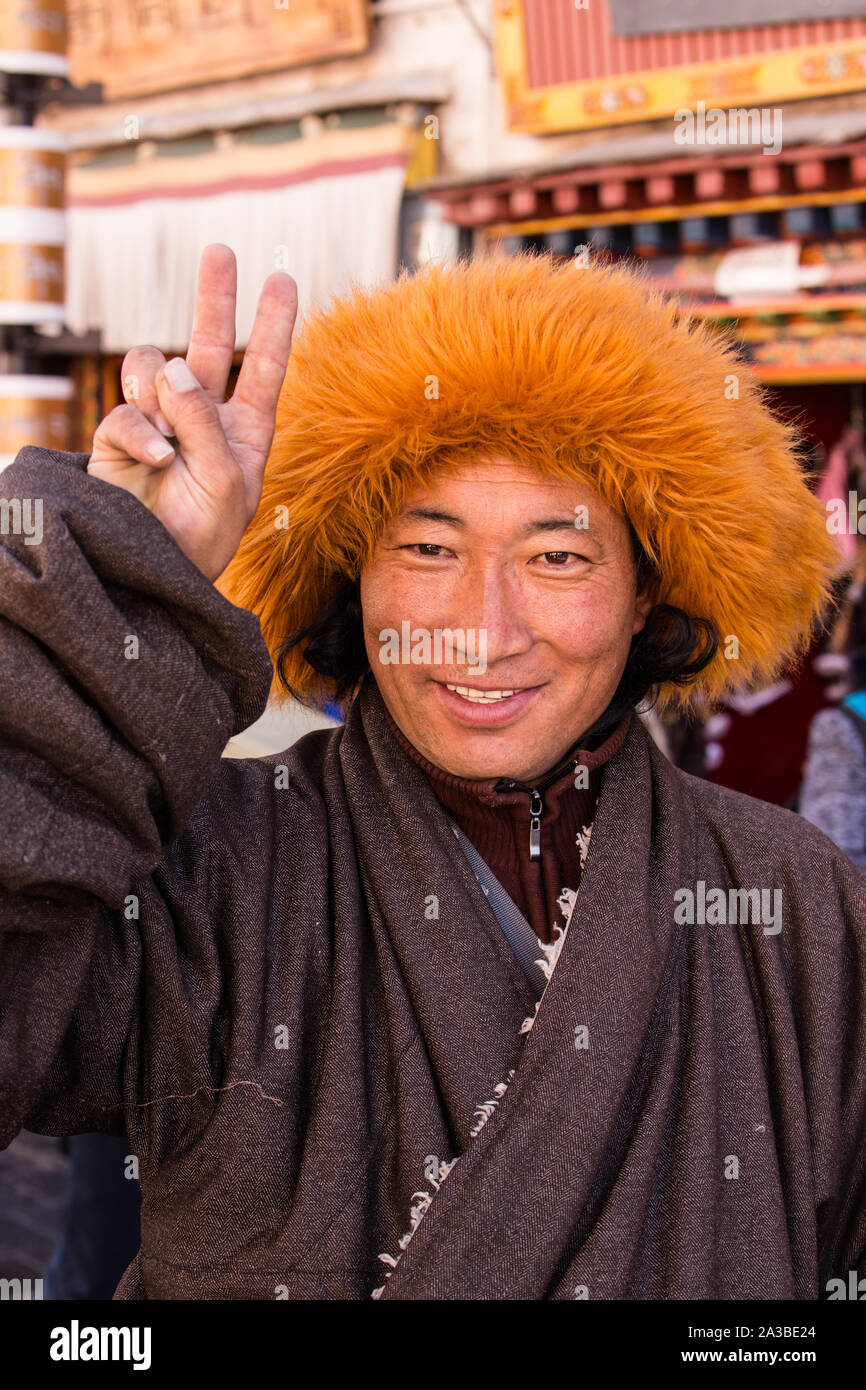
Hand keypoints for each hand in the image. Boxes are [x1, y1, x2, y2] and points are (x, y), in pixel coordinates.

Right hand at [87, 243, 297, 581]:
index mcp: (245, 432)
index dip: (274, 325)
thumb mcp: (226, 480)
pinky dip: (141, 433)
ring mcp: (160, 423)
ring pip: (157, 367)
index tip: (282, 280)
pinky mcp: (120, 435)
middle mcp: (204, 419)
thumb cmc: (203, 535)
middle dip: (215, 297)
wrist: (154, 571)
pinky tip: (154, 462)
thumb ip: (205, 420)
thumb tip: (172, 365)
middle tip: (220, 250)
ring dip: (164, 395)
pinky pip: (128, 408)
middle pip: (211, 343)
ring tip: (171, 443)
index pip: (265, 368)